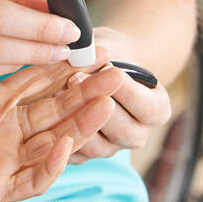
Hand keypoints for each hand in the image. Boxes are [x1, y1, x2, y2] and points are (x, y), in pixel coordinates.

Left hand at [0, 45, 126, 201]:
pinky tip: (69, 144)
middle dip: (87, 92)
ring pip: (55, 144)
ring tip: (107, 101)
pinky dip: (52, 164)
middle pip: (57, 111)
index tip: (89, 46)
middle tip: (116, 70)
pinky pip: (31, 180)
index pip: (38, 84)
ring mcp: (1, 162)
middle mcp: (3, 134)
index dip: (64, 67)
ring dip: (82, 125)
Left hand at [64, 25, 171, 163]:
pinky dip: (59, 136)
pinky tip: (45, 114)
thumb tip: (86, 53)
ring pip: (96, 146)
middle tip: (74, 79)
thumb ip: (103, 52)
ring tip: (56, 92)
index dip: (126, 91)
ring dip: (75, 121)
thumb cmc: (111, 55)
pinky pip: (73, 154)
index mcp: (157, 111)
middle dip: (97, 104)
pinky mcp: (86, 155)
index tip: (107, 69)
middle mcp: (138, 135)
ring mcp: (111, 148)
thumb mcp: (111, 46)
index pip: (147, 107)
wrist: (99, 71)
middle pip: (123, 131)